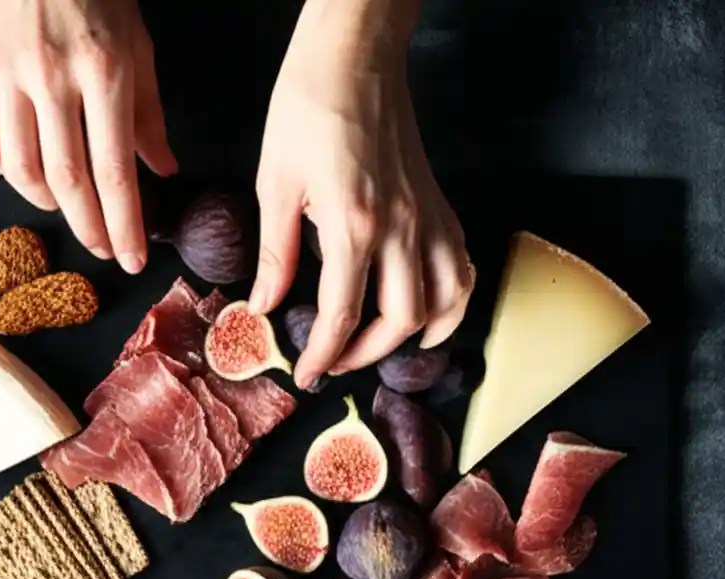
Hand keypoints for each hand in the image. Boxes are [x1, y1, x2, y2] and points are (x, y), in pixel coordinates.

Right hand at [0, 0, 177, 272]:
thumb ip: (149, 114)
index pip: (115, 170)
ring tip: (72, 210)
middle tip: (106, 251)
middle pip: (69, 181)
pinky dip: (6, 172)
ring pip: (22, 171)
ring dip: (50, 204)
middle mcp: (53, 79)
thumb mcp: (138, 44)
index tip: (134, 257)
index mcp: (104, 71)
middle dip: (91, 228)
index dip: (125, 223)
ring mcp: (8, 77)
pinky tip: (29, 174)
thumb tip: (164, 170)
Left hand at [250, 0, 472, 388]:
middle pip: (402, 319)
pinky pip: (460, 262)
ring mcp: (427, 214)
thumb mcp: (275, 186)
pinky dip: (452, 295)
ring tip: (392, 350)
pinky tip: (428, 306)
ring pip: (447, 297)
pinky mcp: (437, 200)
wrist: (352, 58)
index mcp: (355, 226)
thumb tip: (264, 306)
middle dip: (368, 353)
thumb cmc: (306, 110)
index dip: (324, 355)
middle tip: (337, 362)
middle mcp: (402, 227)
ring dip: (424, 334)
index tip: (308, 375)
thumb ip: (276, 256)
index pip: (343, 315)